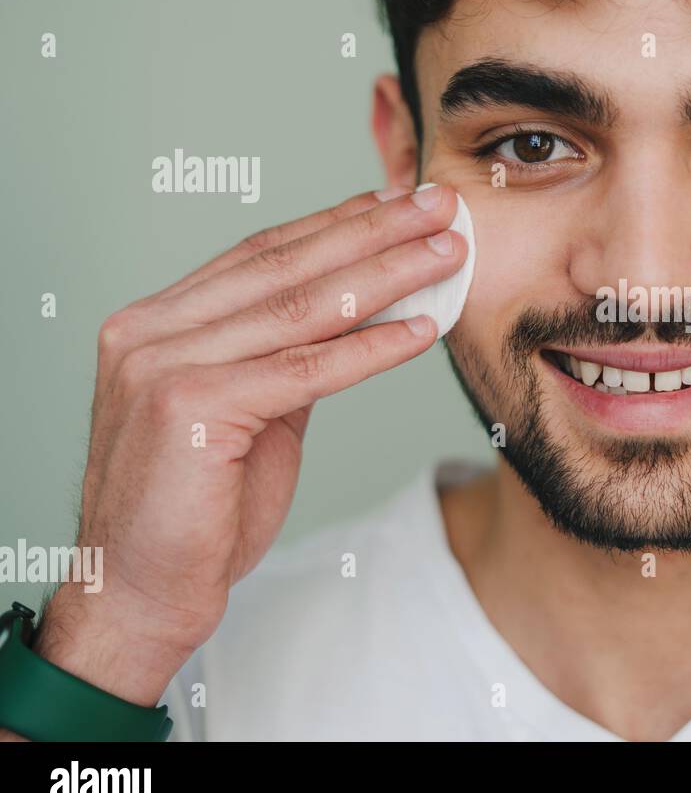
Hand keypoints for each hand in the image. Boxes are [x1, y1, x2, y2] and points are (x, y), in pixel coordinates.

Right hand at [68, 182, 466, 662]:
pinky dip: (371, 348)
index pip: (261, 255)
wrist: (142, 589)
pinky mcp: (190, 408)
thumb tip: (359, 311)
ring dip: (387, 275)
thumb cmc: (199, 508)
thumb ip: (286, 358)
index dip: (336, 224)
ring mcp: (163, 365)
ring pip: (301, 308)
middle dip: (373, 231)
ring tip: (446, 253)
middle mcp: (150, 331)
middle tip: (438, 205)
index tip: (397, 202)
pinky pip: (305, 370)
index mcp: (156, 322)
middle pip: (285, 267)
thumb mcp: (249, 412)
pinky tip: (421, 330)